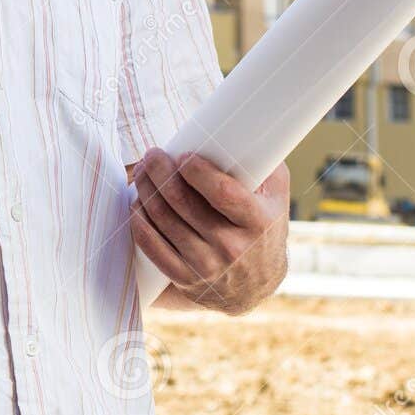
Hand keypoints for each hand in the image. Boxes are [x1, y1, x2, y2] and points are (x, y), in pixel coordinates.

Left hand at [130, 148, 288, 314]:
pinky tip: (137, 202)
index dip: (197, 171)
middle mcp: (231, 247)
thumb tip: (241, 130)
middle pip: (183, 203)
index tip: (183, 155)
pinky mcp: (185, 278)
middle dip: (160, 171)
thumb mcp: (276, 195)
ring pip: (163, 220)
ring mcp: (206, 266)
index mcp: (257, 222)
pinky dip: (138, 220)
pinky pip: (151, 246)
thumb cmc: (263, 227)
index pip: (221, 193)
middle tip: (152, 154)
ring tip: (142, 172)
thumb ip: (264, 164)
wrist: (257, 284)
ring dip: (146, 190)